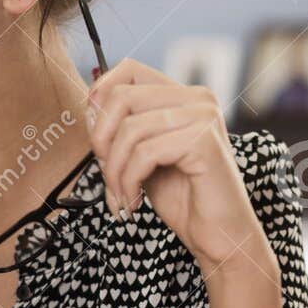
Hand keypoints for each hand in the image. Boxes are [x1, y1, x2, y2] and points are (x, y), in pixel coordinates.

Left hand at [86, 59, 270, 271]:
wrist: (218, 237)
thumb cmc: (183, 199)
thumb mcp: (143, 157)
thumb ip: (121, 130)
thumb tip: (89, 106)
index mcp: (184, 96)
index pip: (129, 69)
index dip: (100, 98)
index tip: (96, 139)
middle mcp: (198, 98)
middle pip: (122, 97)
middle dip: (101, 142)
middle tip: (107, 177)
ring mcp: (203, 116)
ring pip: (129, 129)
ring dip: (114, 171)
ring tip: (121, 197)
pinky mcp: (203, 141)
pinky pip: (144, 153)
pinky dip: (129, 182)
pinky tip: (135, 203)